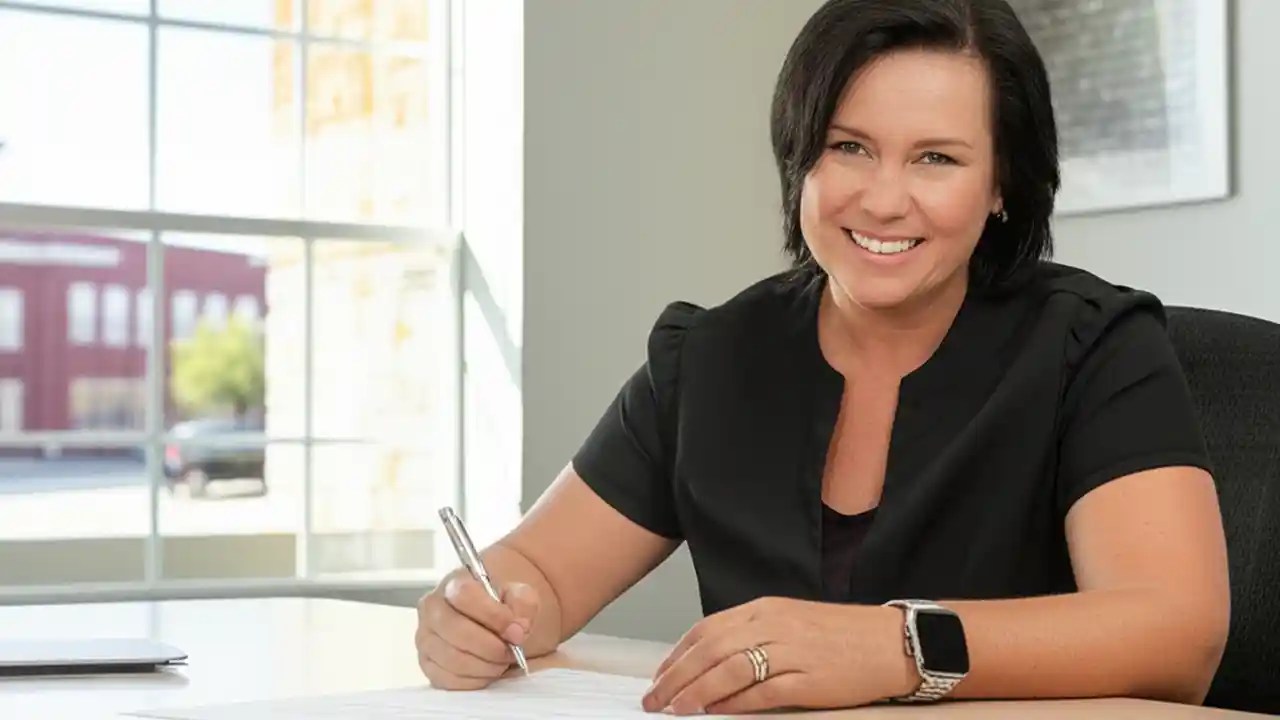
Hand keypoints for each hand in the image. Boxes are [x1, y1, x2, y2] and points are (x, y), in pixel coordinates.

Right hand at [415, 572, 539, 689]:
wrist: (489, 624)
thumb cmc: (500, 608)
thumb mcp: (519, 596)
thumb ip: (523, 604)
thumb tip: (517, 629)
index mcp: (454, 583)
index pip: (465, 595)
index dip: (493, 616)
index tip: (515, 631)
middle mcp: (433, 608)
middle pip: (457, 630)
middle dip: (491, 647)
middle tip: (512, 651)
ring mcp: (426, 637)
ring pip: (453, 658)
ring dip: (485, 665)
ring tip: (502, 661)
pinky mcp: (428, 664)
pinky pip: (449, 679)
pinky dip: (475, 679)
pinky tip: (488, 671)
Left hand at [642, 597, 917, 714]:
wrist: (893, 643)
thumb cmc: (842, 636)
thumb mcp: (792, 621)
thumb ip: (753, 635)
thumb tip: (713, 661)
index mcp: (766, 609)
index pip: (707, 629)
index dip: (678, 654)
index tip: (660, 675)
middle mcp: (773, 625)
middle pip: (710, 650)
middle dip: (675, 676)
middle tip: (654, 698)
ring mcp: (790, 652)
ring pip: (727, 670)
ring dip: (695, 692)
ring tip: (674, 709)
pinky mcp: (807, 680)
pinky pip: (760, 693)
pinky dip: (732, 704)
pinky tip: (713, 713)